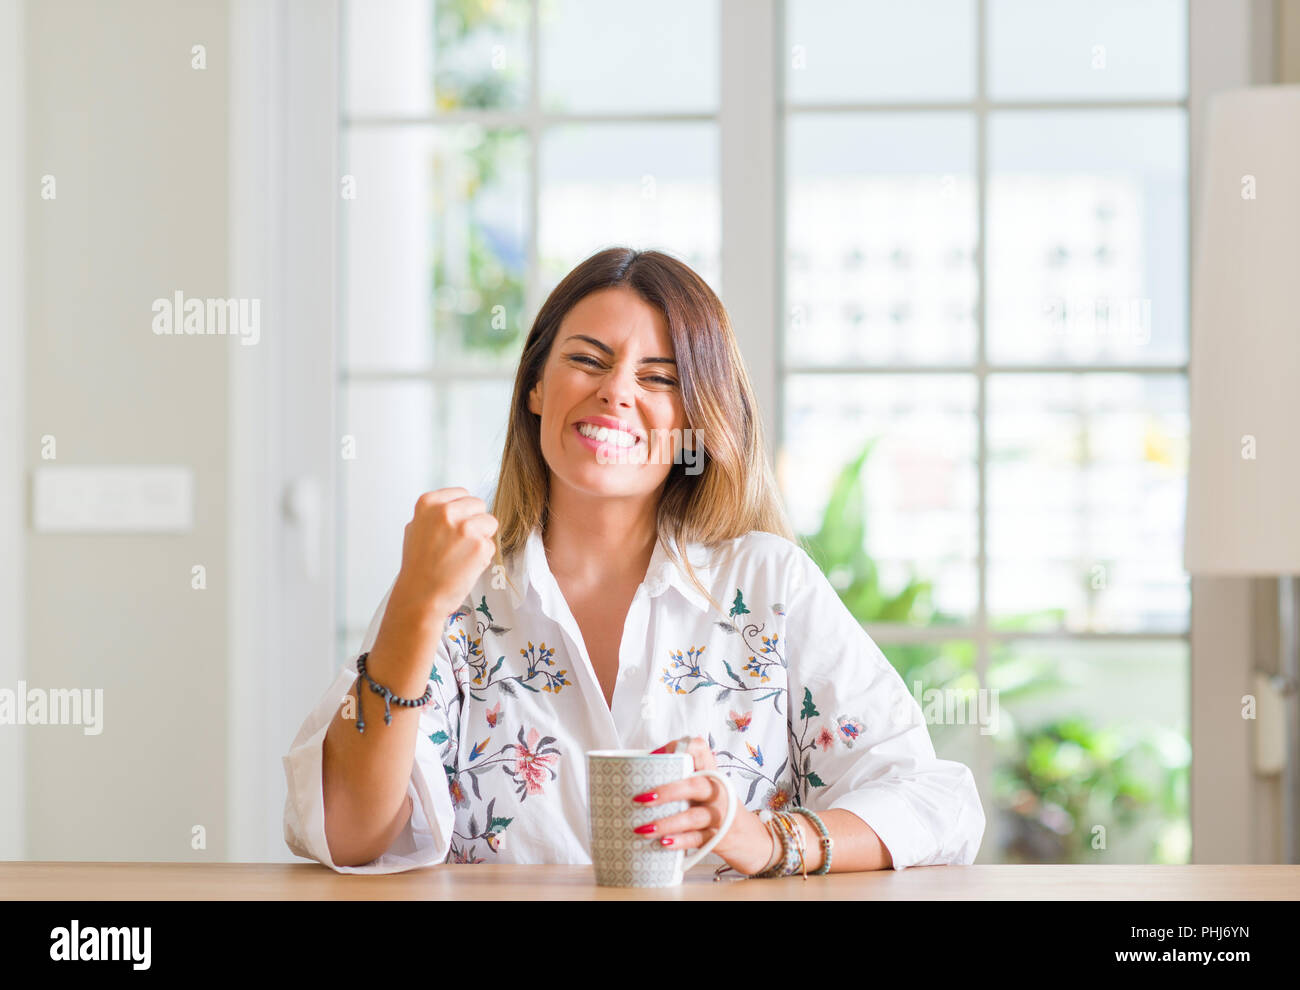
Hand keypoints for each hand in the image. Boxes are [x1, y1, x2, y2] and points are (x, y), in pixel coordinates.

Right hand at [391, 487, 498, 623]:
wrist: (419, 596)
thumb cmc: (418, 566)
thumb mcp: (416, 528)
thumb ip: (435, 513)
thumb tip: (455, 505)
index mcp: (428, 503)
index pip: (462, 494)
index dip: (462, 512)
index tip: (453, 527)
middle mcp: (447, 511)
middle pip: (479, 505)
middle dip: (474, 522)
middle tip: (459, 544)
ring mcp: (465, 528)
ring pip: (490, 522)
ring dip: (481, 538)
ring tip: (462, 554)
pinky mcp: (481, 546)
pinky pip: (491, 545)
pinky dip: (483, 557)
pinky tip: (465, 566)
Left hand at [632, 736, 774, 876]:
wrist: (752, 840)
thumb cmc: (718, 810)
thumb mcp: (706, 790)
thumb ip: (682, 782)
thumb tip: (638, 784)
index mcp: (711, 773)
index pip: (699, 749)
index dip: (677, 748)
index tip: (655, 755)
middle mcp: (718, 791)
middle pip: (696, 785)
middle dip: (668, 791)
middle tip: (642, 798)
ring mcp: (721, 815)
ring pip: (694, 817)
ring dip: (667, 823)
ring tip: (644, 828)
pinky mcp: (720, 838)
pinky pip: (698, 840)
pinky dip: (680, 842)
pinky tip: (664, 843)